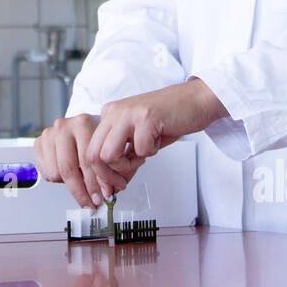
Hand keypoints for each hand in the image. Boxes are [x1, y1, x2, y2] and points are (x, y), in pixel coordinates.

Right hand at [34, 114, 105, 209]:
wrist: (80, 126)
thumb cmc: (93, 137)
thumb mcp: (104, 149)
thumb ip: (105, 170)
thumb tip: (106, 192)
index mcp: (82, 123)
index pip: (87, 160)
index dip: (94, 184)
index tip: (99, 198)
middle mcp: (63, 127)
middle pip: (68, 169)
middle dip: (80, 192)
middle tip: (89, 202)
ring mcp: (49, 134)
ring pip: (55, 173)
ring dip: (68, 184)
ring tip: (79, 181)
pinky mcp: (39, 143)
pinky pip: (46, 171)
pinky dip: (57, 178)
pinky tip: (67, 173)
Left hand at [85, 78, 227, 196]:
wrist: (196, 100)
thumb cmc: (171, 118)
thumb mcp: (140, 141)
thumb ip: (125, 160)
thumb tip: (113, 184)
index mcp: (110, 115)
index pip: (90, 150)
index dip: (100, 174)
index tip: (111, 187)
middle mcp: (114, 111)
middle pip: (93, 155)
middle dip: (109, 177)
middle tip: (123, 183)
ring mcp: (128, 113)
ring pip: (109, 155)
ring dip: (128, 165)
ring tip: (143, 156)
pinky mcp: (146, 118)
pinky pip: (139, 150)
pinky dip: (150, 153)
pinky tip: (158, 140)